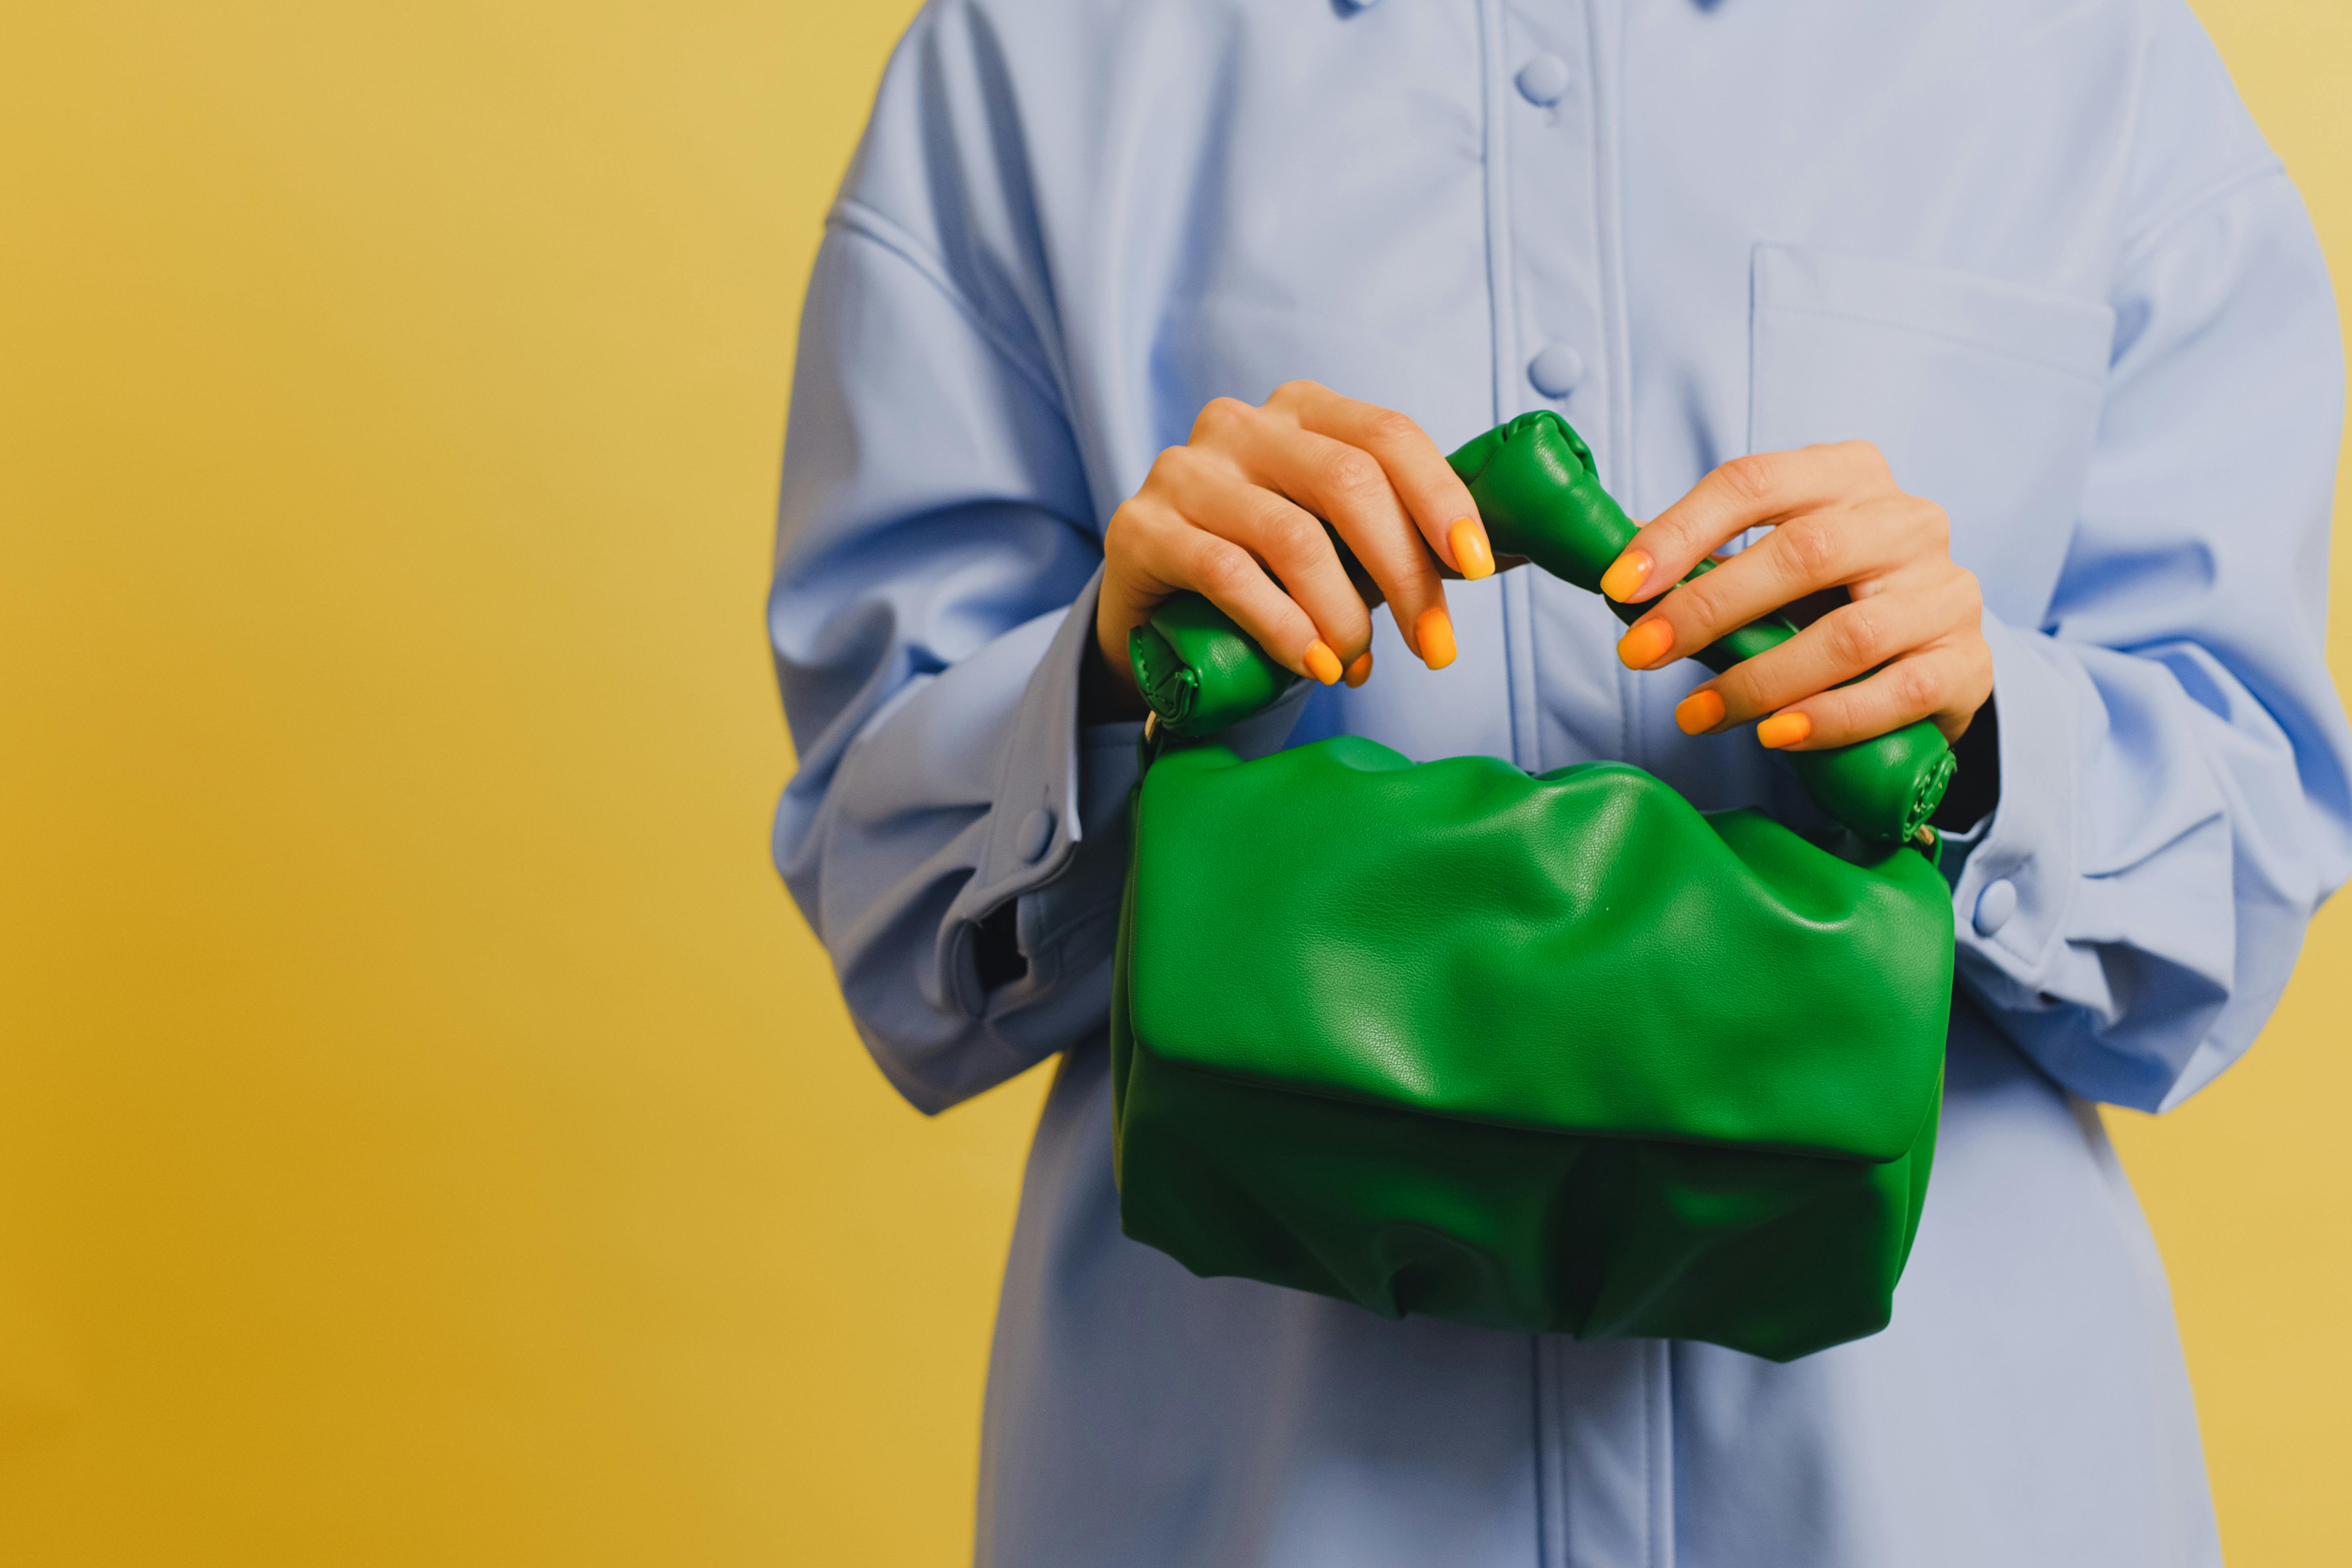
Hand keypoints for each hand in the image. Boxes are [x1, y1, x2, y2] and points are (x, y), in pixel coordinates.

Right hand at [1095, 381, 1495, 704]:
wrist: (1156, 619)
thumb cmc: (1267, 577)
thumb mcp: (1341, 547)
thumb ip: (1407, 539)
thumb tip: (1509, 551)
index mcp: (1302, 412)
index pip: (1388, 435)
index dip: (1441, 498)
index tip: (1476, 567)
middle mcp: (1240, 425)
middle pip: (1348, 482)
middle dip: (1404, 573)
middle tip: (1433, 647)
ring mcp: (1184, 472)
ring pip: (1292, 535)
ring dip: (1342, 615)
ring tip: (1357, 666)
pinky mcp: (1140, 528)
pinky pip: (1228, 573)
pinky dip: (1283, 627)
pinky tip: (1312, 664)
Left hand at [1600, 442, 1991, 748]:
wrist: (1930, 657)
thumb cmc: (1830, 602)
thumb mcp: (1775, 567)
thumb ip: (1713, 567)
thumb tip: (1623, 589)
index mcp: (1848, 475)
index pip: (1754, 481)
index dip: (1680, 530)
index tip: (1620, 584)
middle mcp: (1908, 520)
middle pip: (1805, 553)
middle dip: (1708, 607)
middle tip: (1639, 654)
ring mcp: (1946, 590)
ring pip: (1848, 634)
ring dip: (1758, 680)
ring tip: (1694, 714)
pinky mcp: (1968, 662)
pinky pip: (1897, 692)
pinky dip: (1827, 719)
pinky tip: (1773, 736)